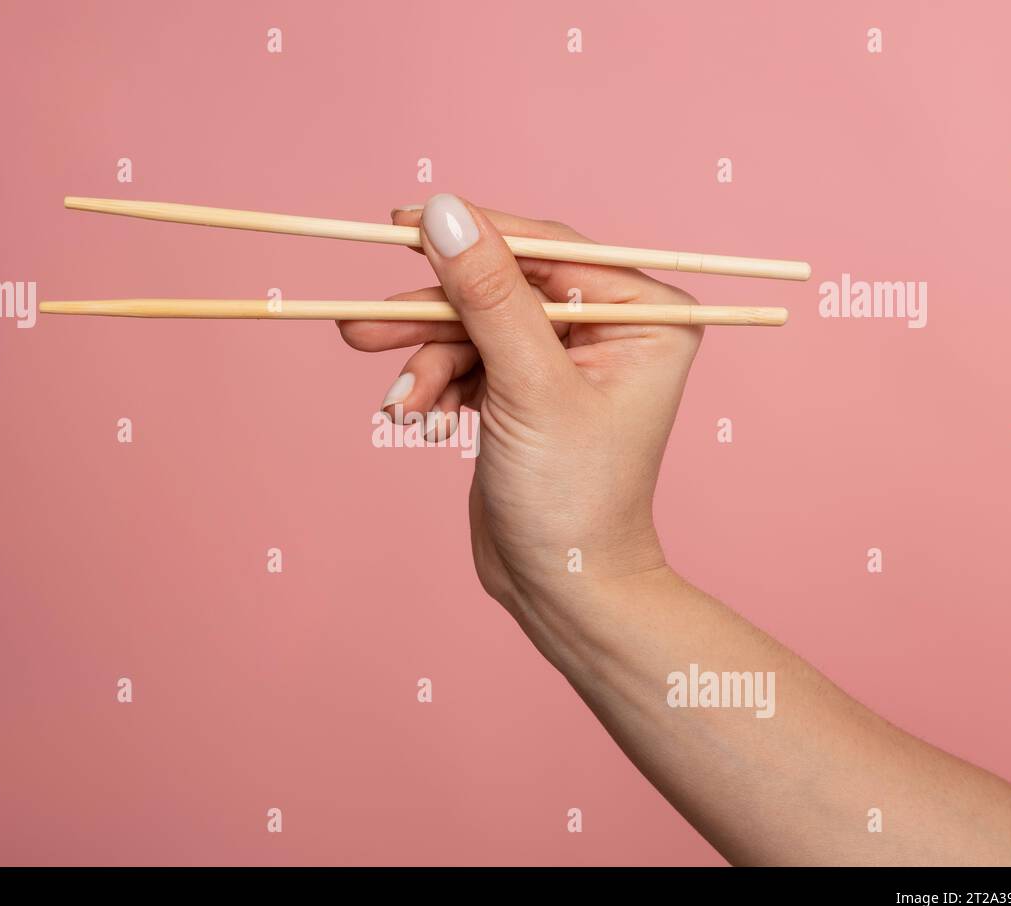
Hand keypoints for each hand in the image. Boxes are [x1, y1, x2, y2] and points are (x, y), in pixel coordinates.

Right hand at [339, 194, 700, 669]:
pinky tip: (416, 413)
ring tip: (397, 399)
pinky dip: (434, 382)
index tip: (404, 223)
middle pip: (501, 286)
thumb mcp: (528, 388)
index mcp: (645, 315)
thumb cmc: (572, 499)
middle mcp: (609, 327)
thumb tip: (443, 211)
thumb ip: (487, 296)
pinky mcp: (520, 388)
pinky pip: (465, 360)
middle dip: (434, 313)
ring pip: (473, 325)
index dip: (476, 236)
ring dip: (426, 358)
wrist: (560, 588)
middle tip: (366, 324)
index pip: (548, 250)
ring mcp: (561, 358)